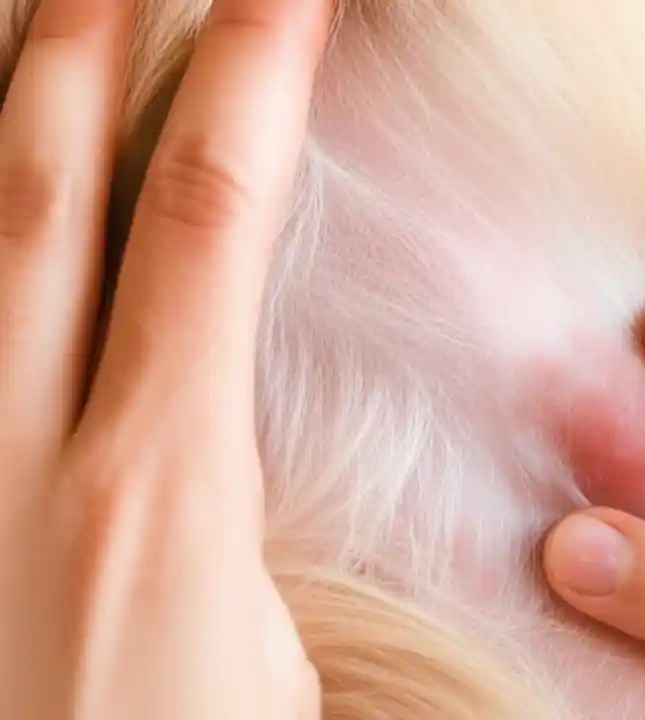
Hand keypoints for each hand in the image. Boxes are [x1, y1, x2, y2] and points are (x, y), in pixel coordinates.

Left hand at [0, 1, 330, 716]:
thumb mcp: (285, 659)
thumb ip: (266, 509)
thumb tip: (276, 399)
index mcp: (158, 486)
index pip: (205, 220)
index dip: (248, 78)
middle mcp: (21, 448)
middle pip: (48, 183)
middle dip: (98, 28)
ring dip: (8, 95)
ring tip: (52, 7)